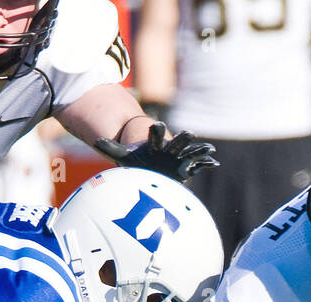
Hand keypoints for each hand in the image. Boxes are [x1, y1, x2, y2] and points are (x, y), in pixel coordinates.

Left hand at [93, 122, 218, 180]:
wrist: (152, 167)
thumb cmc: (140, 162)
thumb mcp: (124, 157)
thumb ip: (111, 149)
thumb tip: (96, 140)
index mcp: (155, 145)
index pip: (155, 136)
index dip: (156, 131)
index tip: (157, 125)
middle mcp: (169, 149)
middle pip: (177, 142)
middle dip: (183, 138)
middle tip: (189, 133)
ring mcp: (180, 157)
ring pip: (190, 151)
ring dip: (199, 150)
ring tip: (209, 149)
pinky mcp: (187, 167)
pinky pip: (198, 164)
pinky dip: (206, 163)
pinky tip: (213, 162)